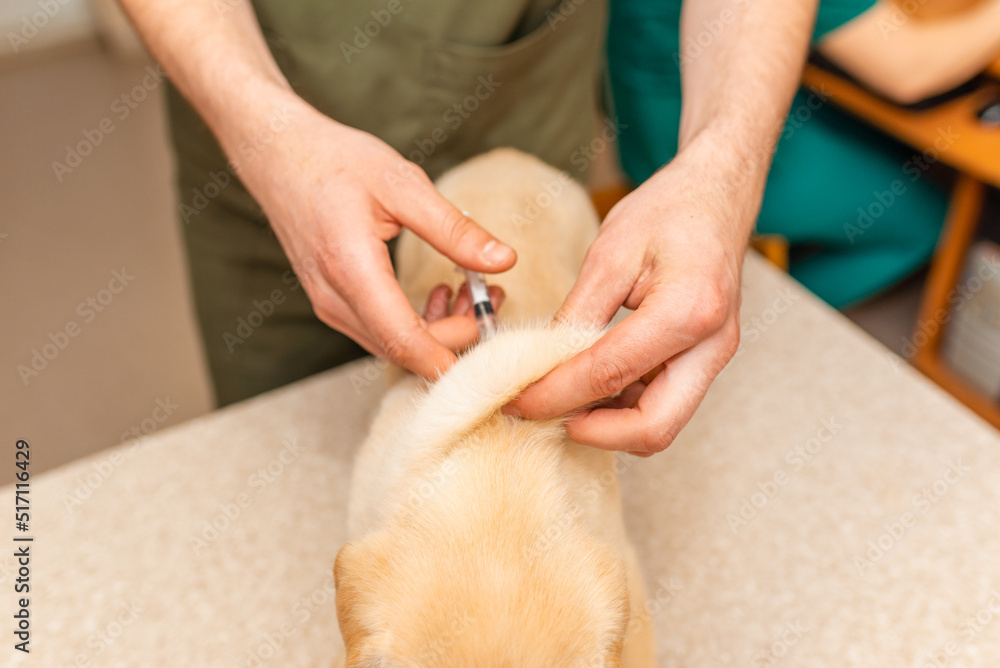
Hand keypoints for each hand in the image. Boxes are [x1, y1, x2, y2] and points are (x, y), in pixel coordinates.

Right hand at [224, 95, 516, 377]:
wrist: (277, 153)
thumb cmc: (335, 161)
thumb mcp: (402, 184)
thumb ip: (453, 229)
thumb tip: (504, 260)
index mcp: (350, 269)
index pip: (404, 340)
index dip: (452, 350)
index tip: (490, 329)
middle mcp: (334, 299)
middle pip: (403, 351)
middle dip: (455, 337)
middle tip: (491, 298)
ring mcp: (329, 305)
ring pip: (392, 346)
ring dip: (439, 331)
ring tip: (472, 290)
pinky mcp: (332, 303)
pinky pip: (380, 333)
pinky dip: (417, 324)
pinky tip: (440, 292)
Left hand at [508, 139, 752, 454]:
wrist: (719, 192)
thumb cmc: (669, 209)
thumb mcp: (610, 252)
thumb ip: (577, 314)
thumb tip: (539, 363)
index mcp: (688, 310)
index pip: (609, 374)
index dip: (555, 396)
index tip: (516, 402)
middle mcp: (712, 345)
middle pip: (653, 429)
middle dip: (593, 433)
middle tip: (543, 414)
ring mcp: (714, 357)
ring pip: (661, 424)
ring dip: (608, 424)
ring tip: (560, 398)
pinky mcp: (706, 360)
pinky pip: (665, 404)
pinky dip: (624, 407)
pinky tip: (590, 385)